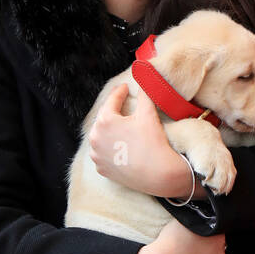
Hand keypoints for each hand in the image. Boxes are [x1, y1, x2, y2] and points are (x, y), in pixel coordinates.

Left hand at [88, 82, 204, 197]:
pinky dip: (108, 148)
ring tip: (119, 127)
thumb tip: (145, 79)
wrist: (158, 174)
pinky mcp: (102, 169)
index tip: (125, 88)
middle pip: (104, 119)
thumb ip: (144, 94)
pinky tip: (117, 146)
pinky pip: (103, 154)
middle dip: (113, 111)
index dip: (120, 92)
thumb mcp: (148, 114)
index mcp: (105, 121)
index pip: (112, 101)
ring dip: (109, 131)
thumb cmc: (153, 143)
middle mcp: (95, 138)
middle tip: (122, 105)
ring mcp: (97, 155)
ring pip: (101, 137)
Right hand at [124, 221, 225, 253]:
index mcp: (217, 238)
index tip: (196, 237)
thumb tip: (200, 219)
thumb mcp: (182, 221)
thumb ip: (196, 220)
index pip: (217, 233)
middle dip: (206, 250)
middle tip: (188, 250)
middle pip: (216, 251)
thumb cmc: (167, 244)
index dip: (206, 235)